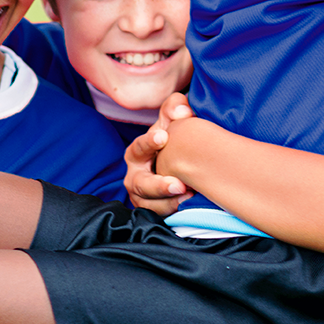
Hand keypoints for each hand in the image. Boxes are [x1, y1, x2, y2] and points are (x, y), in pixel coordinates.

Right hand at [124, 93, 195, 213]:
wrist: (179, 163)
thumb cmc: (173, 140)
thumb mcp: (172, 121)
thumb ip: (175, 108)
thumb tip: (183, 110)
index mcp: (136, 153)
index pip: (138, 147)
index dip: (149, 142)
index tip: (164, 137)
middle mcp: (135, 177)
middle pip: (140, 184)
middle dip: (158, 186)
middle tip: (178, 184)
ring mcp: (142, 196)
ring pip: (149, 204)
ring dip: (167, 202)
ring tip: (188, 195)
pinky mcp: (153, 210)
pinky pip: (159, 215)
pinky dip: (172, 211)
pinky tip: (188, 205)